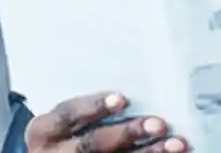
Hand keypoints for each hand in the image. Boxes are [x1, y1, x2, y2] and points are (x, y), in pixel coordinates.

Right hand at [25, 91, 187, 152]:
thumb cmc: (67, 127)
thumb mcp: (66, 116)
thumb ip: (89, 104)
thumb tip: (135, 76)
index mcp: (44, 130)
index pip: (67, 114)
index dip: (93, 106)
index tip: (121, 98)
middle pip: (91, 144)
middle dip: (127, 133)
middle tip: (159, 123)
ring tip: (176, 144)